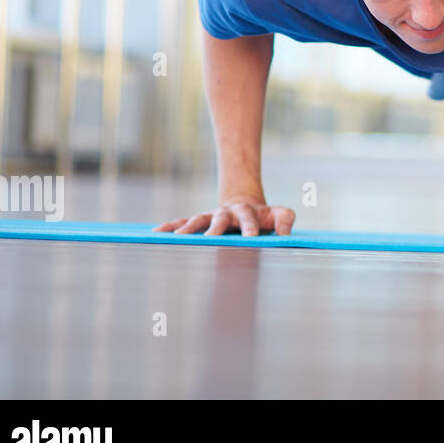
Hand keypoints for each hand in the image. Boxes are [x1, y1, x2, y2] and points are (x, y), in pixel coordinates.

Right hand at [153, 194, 294, 236]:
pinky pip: (182, 223)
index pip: (250, 219)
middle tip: (211, 237)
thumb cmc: (264, 215)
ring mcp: (211, 216)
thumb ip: (285, 220)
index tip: (251, 237)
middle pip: (221, 219)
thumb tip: (286, 234)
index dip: (251, 227)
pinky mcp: (199, 221)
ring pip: (198, 221)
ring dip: (189, 228)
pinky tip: (157, 233)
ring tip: (178, 238)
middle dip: (216, 228)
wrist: (245, 204)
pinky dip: (170, 227)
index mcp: (247, 212)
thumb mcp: (279, 213)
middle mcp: (226, 213)